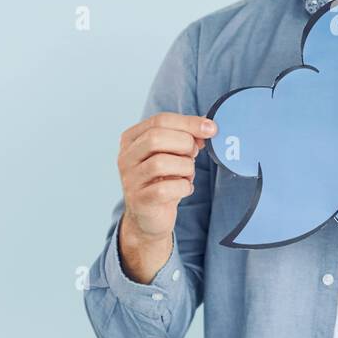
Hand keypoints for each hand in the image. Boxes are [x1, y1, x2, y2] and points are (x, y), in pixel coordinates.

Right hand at [117, 112, 215, 239]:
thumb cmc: (163, 179)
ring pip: (160, 162)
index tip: (211, 129)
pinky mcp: (140, 200)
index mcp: (132, 139)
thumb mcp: (173, 153)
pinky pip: (166, 189)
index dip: (189, 122)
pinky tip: (185, 188)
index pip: (160, 120)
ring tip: (187, 174)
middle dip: (184, 144)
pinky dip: (183, 187)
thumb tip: (207, 126)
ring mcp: (130, 179)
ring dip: (185, 167)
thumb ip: (186, 136)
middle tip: (193, 155)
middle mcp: (126, 157)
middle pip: (156, 137)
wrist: (150, 217)